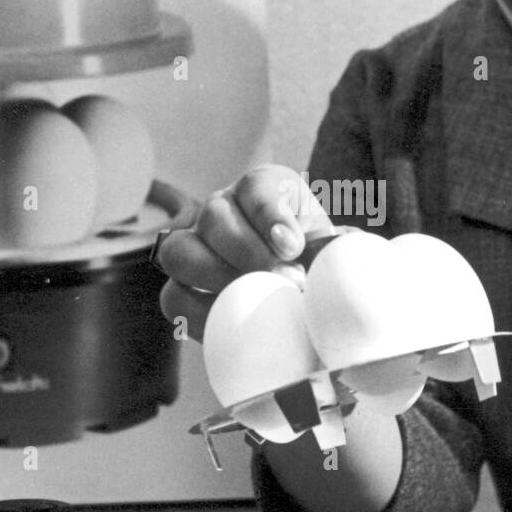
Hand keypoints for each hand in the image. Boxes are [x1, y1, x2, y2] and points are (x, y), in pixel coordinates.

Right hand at [152, 165, 333, 339]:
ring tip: (258, 303)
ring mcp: (194, 248)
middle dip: (250, 253)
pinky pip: (173, 298)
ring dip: (218, 280)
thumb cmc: (320, 267)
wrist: (305, 304)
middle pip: (214, 216)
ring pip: (179, 252)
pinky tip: (235, 323)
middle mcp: (221, 210)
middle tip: (286, 282)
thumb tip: (338, 255)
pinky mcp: (181, 290)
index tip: (293, 246)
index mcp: (261, 190)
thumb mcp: (333, 250)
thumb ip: (338, 248)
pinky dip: (200, 314)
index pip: (256, 188)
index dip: (271, 215)